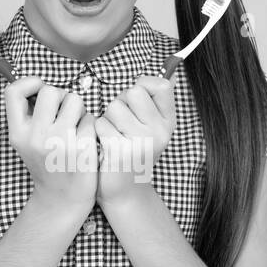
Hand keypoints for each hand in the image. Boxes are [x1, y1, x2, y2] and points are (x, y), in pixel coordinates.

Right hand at [4, 76, 97, 215]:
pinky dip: (90, 127)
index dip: (29, 82)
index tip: (39, 89)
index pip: (13, 92)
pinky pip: (91, 119)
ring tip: (75, 127)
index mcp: (18, 133)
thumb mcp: (27, 142)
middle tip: (63, 114)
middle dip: (61, 97)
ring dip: (79, 110)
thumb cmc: (47, 164)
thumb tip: (39, 84)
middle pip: (51, 90)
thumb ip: (29, 115)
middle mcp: (36, 137)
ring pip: (75, 100)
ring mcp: (59, 142)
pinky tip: (85, 142)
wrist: (62, 200)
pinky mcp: (82, 148)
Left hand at [93, 75, 174, 207]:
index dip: (143, 85)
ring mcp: (141, 142)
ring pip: (113, 107)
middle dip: (121, 103)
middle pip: (133, 92)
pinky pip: (101, 124)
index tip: (135, 99)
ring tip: (114, 136)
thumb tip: (162, 73)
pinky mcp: (120, 151)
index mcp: (168, 122)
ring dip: (107, 119)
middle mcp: (159, 132)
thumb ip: (156, 101)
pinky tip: (105, 147)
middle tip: (122, 124)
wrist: (125, 192)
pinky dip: (98, 133)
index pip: (161, 85)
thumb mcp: (152, 128)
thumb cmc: (133, 153)